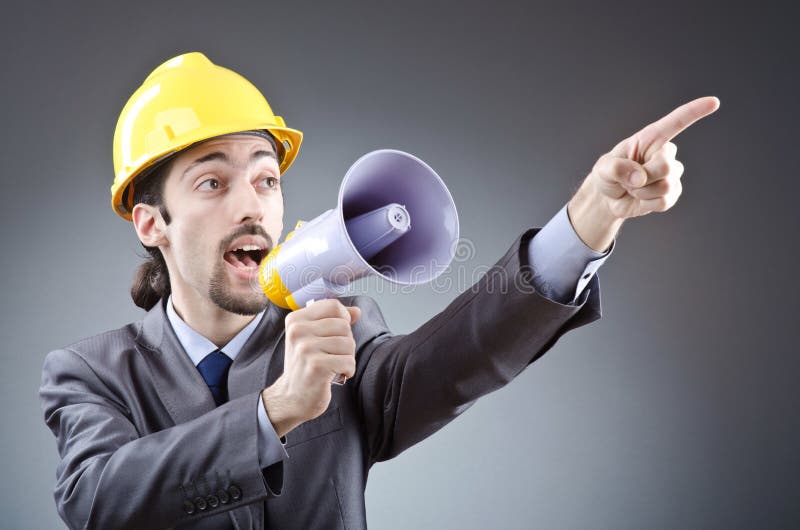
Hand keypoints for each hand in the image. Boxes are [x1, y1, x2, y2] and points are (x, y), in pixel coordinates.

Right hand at [261, 299, 360, 436]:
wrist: (291, 398)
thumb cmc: (304, 366)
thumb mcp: (312, 337)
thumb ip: (334, 320)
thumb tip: (357, 311)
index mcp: (296, 320)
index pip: (333, 306)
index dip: (343, 319)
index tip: (336, 334)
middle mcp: (298, 331)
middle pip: (344, 325)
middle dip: (346, 342)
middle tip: (332, 355)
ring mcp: (306, 348)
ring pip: (349, 343)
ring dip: (347, 358)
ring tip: (333, 365)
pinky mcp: (317, 366)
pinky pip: (349, 361)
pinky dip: (348, 370)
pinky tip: (335, 375)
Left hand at [568, 96, 719, 250]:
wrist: (609, 199)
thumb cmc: (606, 176)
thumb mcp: (602, 169)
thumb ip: (616, 169)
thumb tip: (640, 177)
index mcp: (651, 139)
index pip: (676, 123)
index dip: (694, 112)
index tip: (714, 102)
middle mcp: (665, 154)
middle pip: (666, 166)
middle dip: (644, 177)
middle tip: (628, 180)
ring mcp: (671, 174)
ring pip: (665, 186)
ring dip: (642, 192)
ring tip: (632, 188)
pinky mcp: (672, 193)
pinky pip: (664, 201)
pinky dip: (647, 203)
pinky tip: (641, 198)